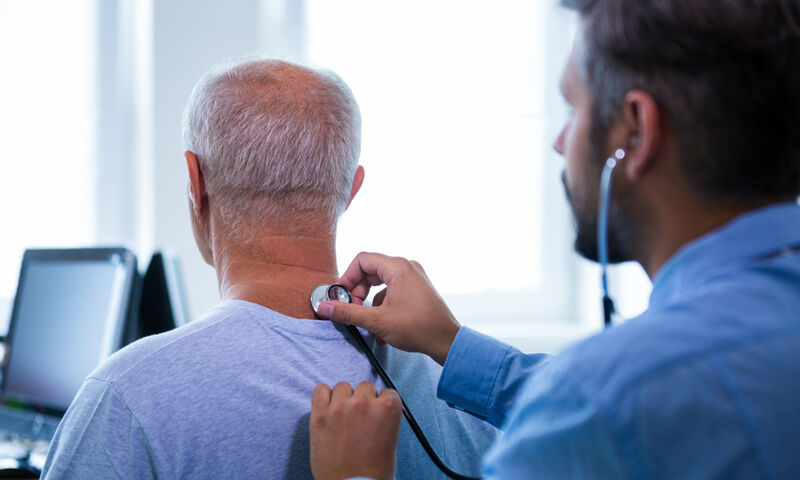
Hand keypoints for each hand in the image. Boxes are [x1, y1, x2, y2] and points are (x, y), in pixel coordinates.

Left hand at [310, 381, 401, 479]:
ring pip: (343, 386)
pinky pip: (320, 390)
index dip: (381, 403)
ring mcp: (340, 407)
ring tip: (342, 414)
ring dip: (344, 397)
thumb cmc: (373, 471)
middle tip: (359, 416)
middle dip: (364, 400)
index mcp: (387, 409)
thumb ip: (382, 417)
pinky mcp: (320, 415)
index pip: (388, 392)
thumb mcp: (391, 439)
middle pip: (365, 386)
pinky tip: (328, 408)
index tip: (376, 412)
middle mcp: (364, 403)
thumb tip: (374, 408)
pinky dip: (324, 396)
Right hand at [316, 252, 460, 364]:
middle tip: (352, 309)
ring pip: (381, 283)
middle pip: (371, 270)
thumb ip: (348, 312)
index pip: (362, 260)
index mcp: (398, 267)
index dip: (347, 277)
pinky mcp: (417, 289)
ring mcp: (414, 277)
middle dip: (358, 291)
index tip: (340, 295)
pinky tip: (382, 329)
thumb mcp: (377, 321)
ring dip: (370, 303)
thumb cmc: (418, 328)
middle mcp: (407, 267)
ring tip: (367, 323)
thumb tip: (324, 307)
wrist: (447, 341)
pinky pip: (392, 291)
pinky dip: (383, 306)